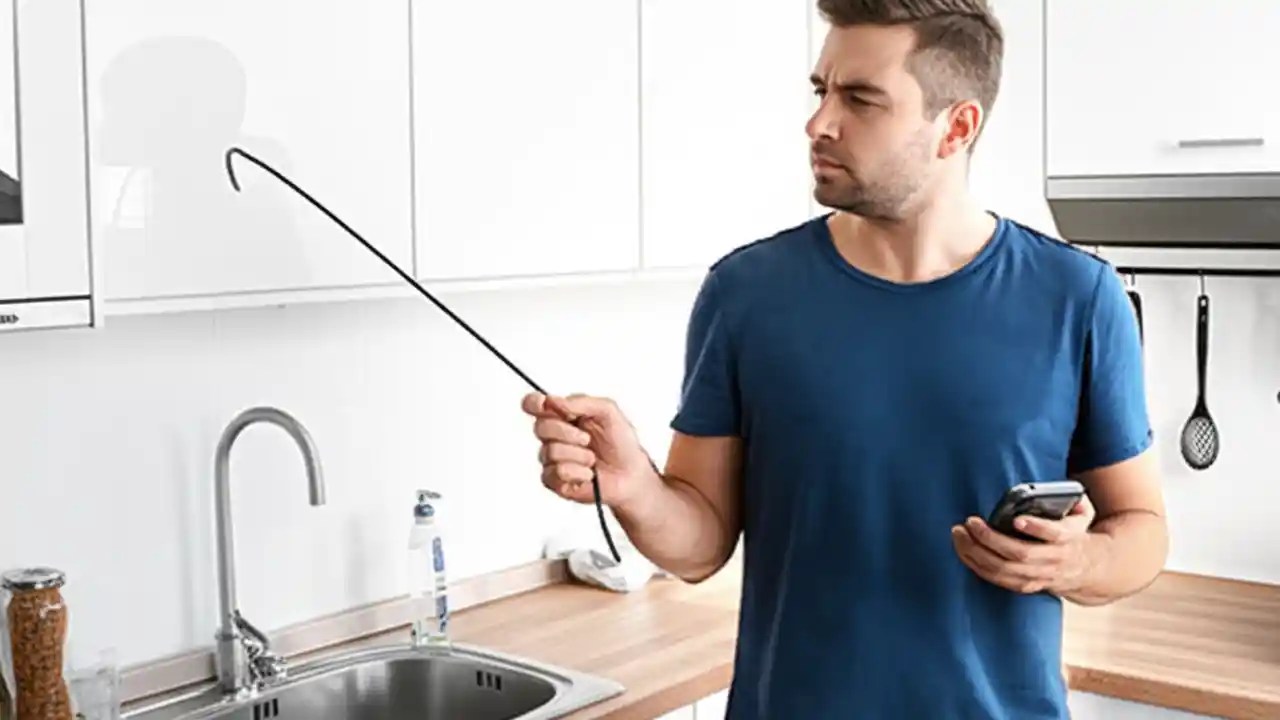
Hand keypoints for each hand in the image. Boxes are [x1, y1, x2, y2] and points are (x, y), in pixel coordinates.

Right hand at [520, 392, 656, 511]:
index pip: (533, 404)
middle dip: (567, 432)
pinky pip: (558, 472)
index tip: (545, 404)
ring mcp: (552, 459)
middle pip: (540, 427)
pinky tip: (589, 474)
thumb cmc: (620, 443)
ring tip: (592, 459)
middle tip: (587, 439)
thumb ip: (580, 402)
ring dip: (578, 455)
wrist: (631, 474)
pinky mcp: (555, 481)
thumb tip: (553, 401)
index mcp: (562, 415)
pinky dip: (579, 472)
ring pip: (550, 452)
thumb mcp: (608, 412)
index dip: (533, 403)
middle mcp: (553, 436)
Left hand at [951, 495, 1097, 595]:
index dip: (1036, 528)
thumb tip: (1069, 492)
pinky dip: (976, 565)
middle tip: (970, 522)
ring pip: (1003, 569)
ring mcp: (1038, 576)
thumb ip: (1074, 502)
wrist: (1086, 571)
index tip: (1018, 520)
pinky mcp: (1025, 586)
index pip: (1054, 534)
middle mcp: (1052, 560)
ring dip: (977, 552)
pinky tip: (963, 550)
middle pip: (1019, 554)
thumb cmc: (1074, 536)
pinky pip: (997, 579)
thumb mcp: (1080, 517)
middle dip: (990, 538)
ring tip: (959, 534)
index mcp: (1067, 539)